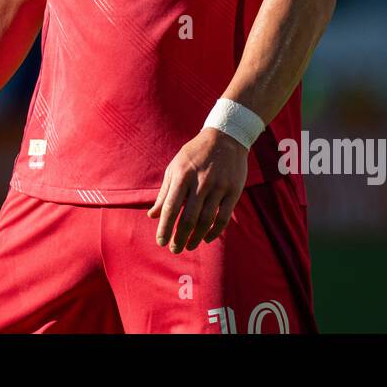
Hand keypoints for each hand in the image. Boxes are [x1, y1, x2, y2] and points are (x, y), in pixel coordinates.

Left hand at [147, 128, 248, 252]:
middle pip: (188, 218)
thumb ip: (165, 193)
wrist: (225, 137)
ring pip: (206, 220)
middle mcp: (200, 182)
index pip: (170, 207)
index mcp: (182, 175)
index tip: (161, 242)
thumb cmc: (194, 154)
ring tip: (189, 246)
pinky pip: (223, 217)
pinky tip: (206, 238)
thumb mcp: (175, 167)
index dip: (165, 227)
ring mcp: (219, 187)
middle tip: (175, 249)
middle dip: (180, 238)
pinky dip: (214, 231)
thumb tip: (152, 216)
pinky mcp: (234, 191)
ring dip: (196, 238)